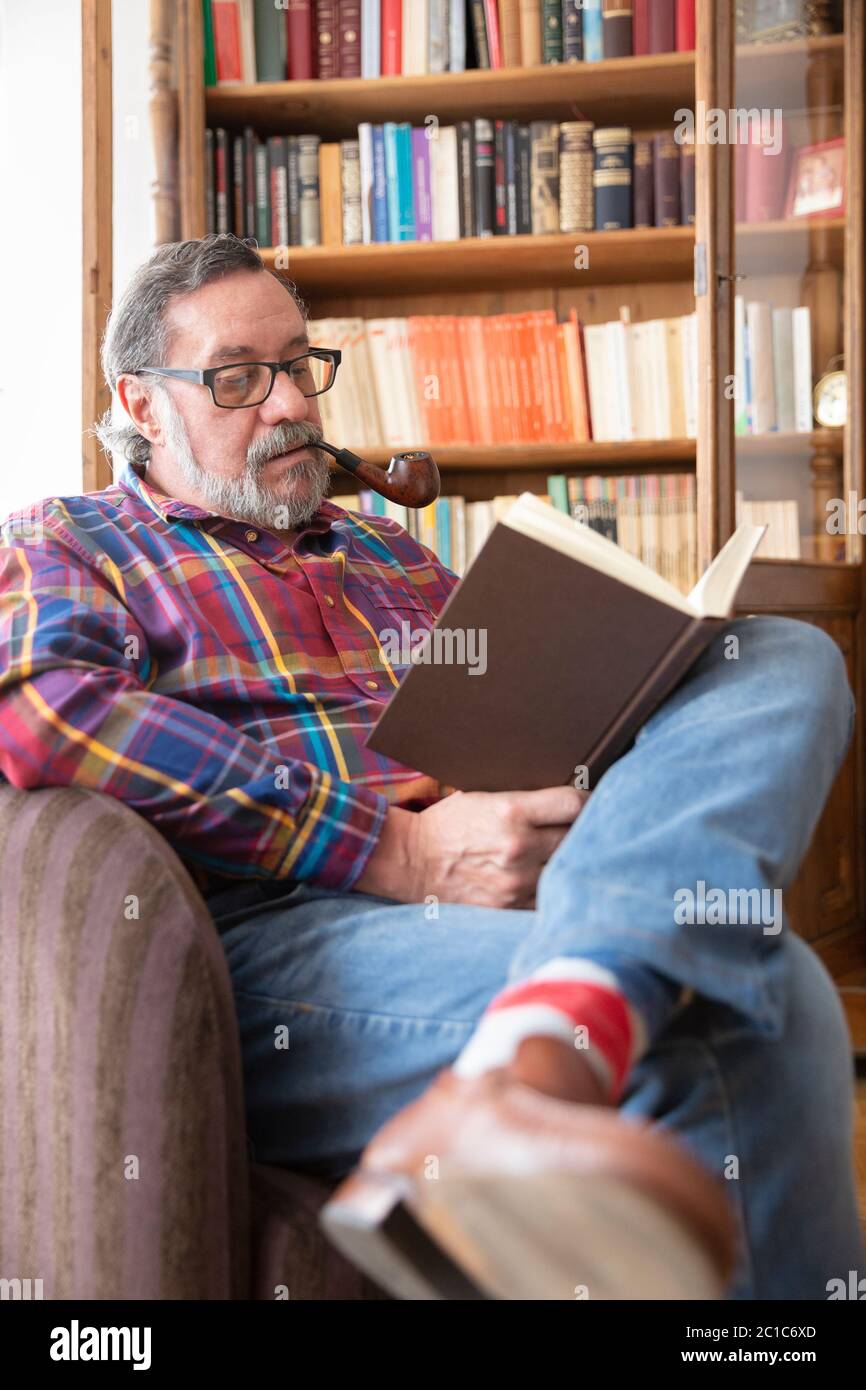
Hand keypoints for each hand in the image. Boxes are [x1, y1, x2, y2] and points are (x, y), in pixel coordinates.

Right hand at [354, 786, 586, 908]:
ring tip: (568, 852)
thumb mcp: (481, 796)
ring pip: (565, 868)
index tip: (590, 802)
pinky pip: (548, 896)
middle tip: (584, 827)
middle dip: (583, 830)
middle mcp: (518, 847)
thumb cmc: (448, 824)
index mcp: (511, 811)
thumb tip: (565, 795)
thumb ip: (523, 798)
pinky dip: (552, 887)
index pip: (573, 804)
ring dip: (569, 860)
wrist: (411, 861)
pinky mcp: (509, 905)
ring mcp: (515, 880)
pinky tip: (549, 877)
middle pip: (577, 837)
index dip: (589, 800)